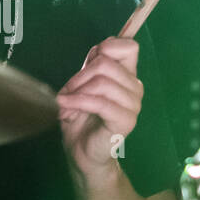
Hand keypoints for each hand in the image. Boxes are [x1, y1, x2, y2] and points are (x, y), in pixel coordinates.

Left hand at [56, 36, 143, 183]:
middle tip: (66, 92)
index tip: (89, 62)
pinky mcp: (126, 120)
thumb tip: (97, 50)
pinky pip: (100, 102)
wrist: (82, 152)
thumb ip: (91, 68)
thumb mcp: (82, 86)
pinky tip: (65, 107)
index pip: (129, 46)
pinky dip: (78, 102)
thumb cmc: (82, 119)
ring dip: (76, 91)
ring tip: (65, 104)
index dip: (107, 47)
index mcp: (127, 76)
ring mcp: (133, 104)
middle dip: (79, 76)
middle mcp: (134, 87)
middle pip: (106, 63)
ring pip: (102, 82)